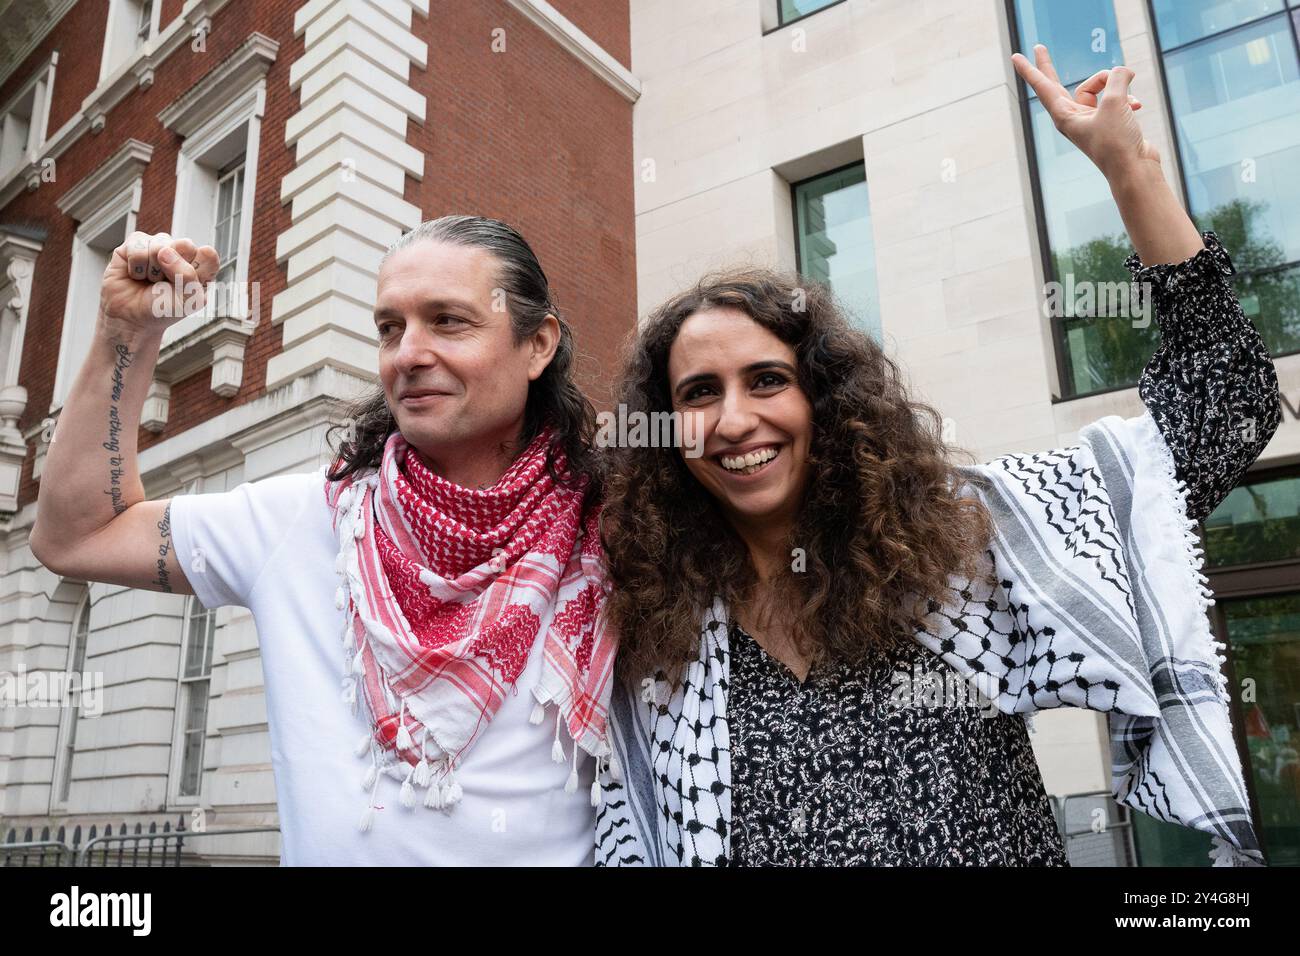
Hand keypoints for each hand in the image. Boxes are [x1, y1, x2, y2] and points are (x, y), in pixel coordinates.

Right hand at [100, 231, 219, 331]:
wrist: (130, 317)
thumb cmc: (160, 310)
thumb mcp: (185, 302)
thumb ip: (187, 276)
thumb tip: (165, 251)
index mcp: (199, 268)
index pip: (208, 256)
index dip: (197, 269)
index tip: (187, 284)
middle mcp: (181, 254)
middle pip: (186, 245)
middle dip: (174, 267)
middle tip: (166, 282)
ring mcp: (158, 246)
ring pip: (159, 246)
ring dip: (152, 270)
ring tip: (150, 280)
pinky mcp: (136, 243)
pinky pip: (137, 247)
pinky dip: (136, 266)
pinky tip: (136, 275)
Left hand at [1011, 44, 1158, 181]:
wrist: (1134, 169)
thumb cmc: (1117, 142)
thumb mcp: (1115, 102)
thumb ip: (1116, 79)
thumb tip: (1122, 71)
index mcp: (1064, 116)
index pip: (1043, 86)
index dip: (1030, 69)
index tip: (1016, 57)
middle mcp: (1072, 117)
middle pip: (1058, 84)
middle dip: (1050, 66)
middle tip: (1038, 47)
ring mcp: (1088, 118)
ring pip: (1099, 86)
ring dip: (1117, 87)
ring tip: (1128, 101)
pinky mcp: (1106, 120)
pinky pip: (1114, 97)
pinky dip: (1127, 98)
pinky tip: (1137, 106)